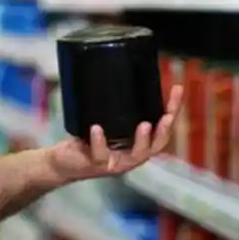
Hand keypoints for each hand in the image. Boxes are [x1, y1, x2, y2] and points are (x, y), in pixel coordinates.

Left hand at [46, 84, 181, 183]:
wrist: (61, 162)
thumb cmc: (86, 140)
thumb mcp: (105, 122)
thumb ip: (116, 109)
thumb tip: (122, 74)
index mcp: (137, 144)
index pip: (161, 128)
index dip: (172, 110)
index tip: (177, 89)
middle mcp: (132, 156)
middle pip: (157, 145)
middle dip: (165, 129)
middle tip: (169, 115)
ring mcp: (116, 163)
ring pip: (137, 156)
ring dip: (143, 141)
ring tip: (146, 125)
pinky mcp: (96, 165)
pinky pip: (101, 155)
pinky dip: (100, 141)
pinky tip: (97, 129)